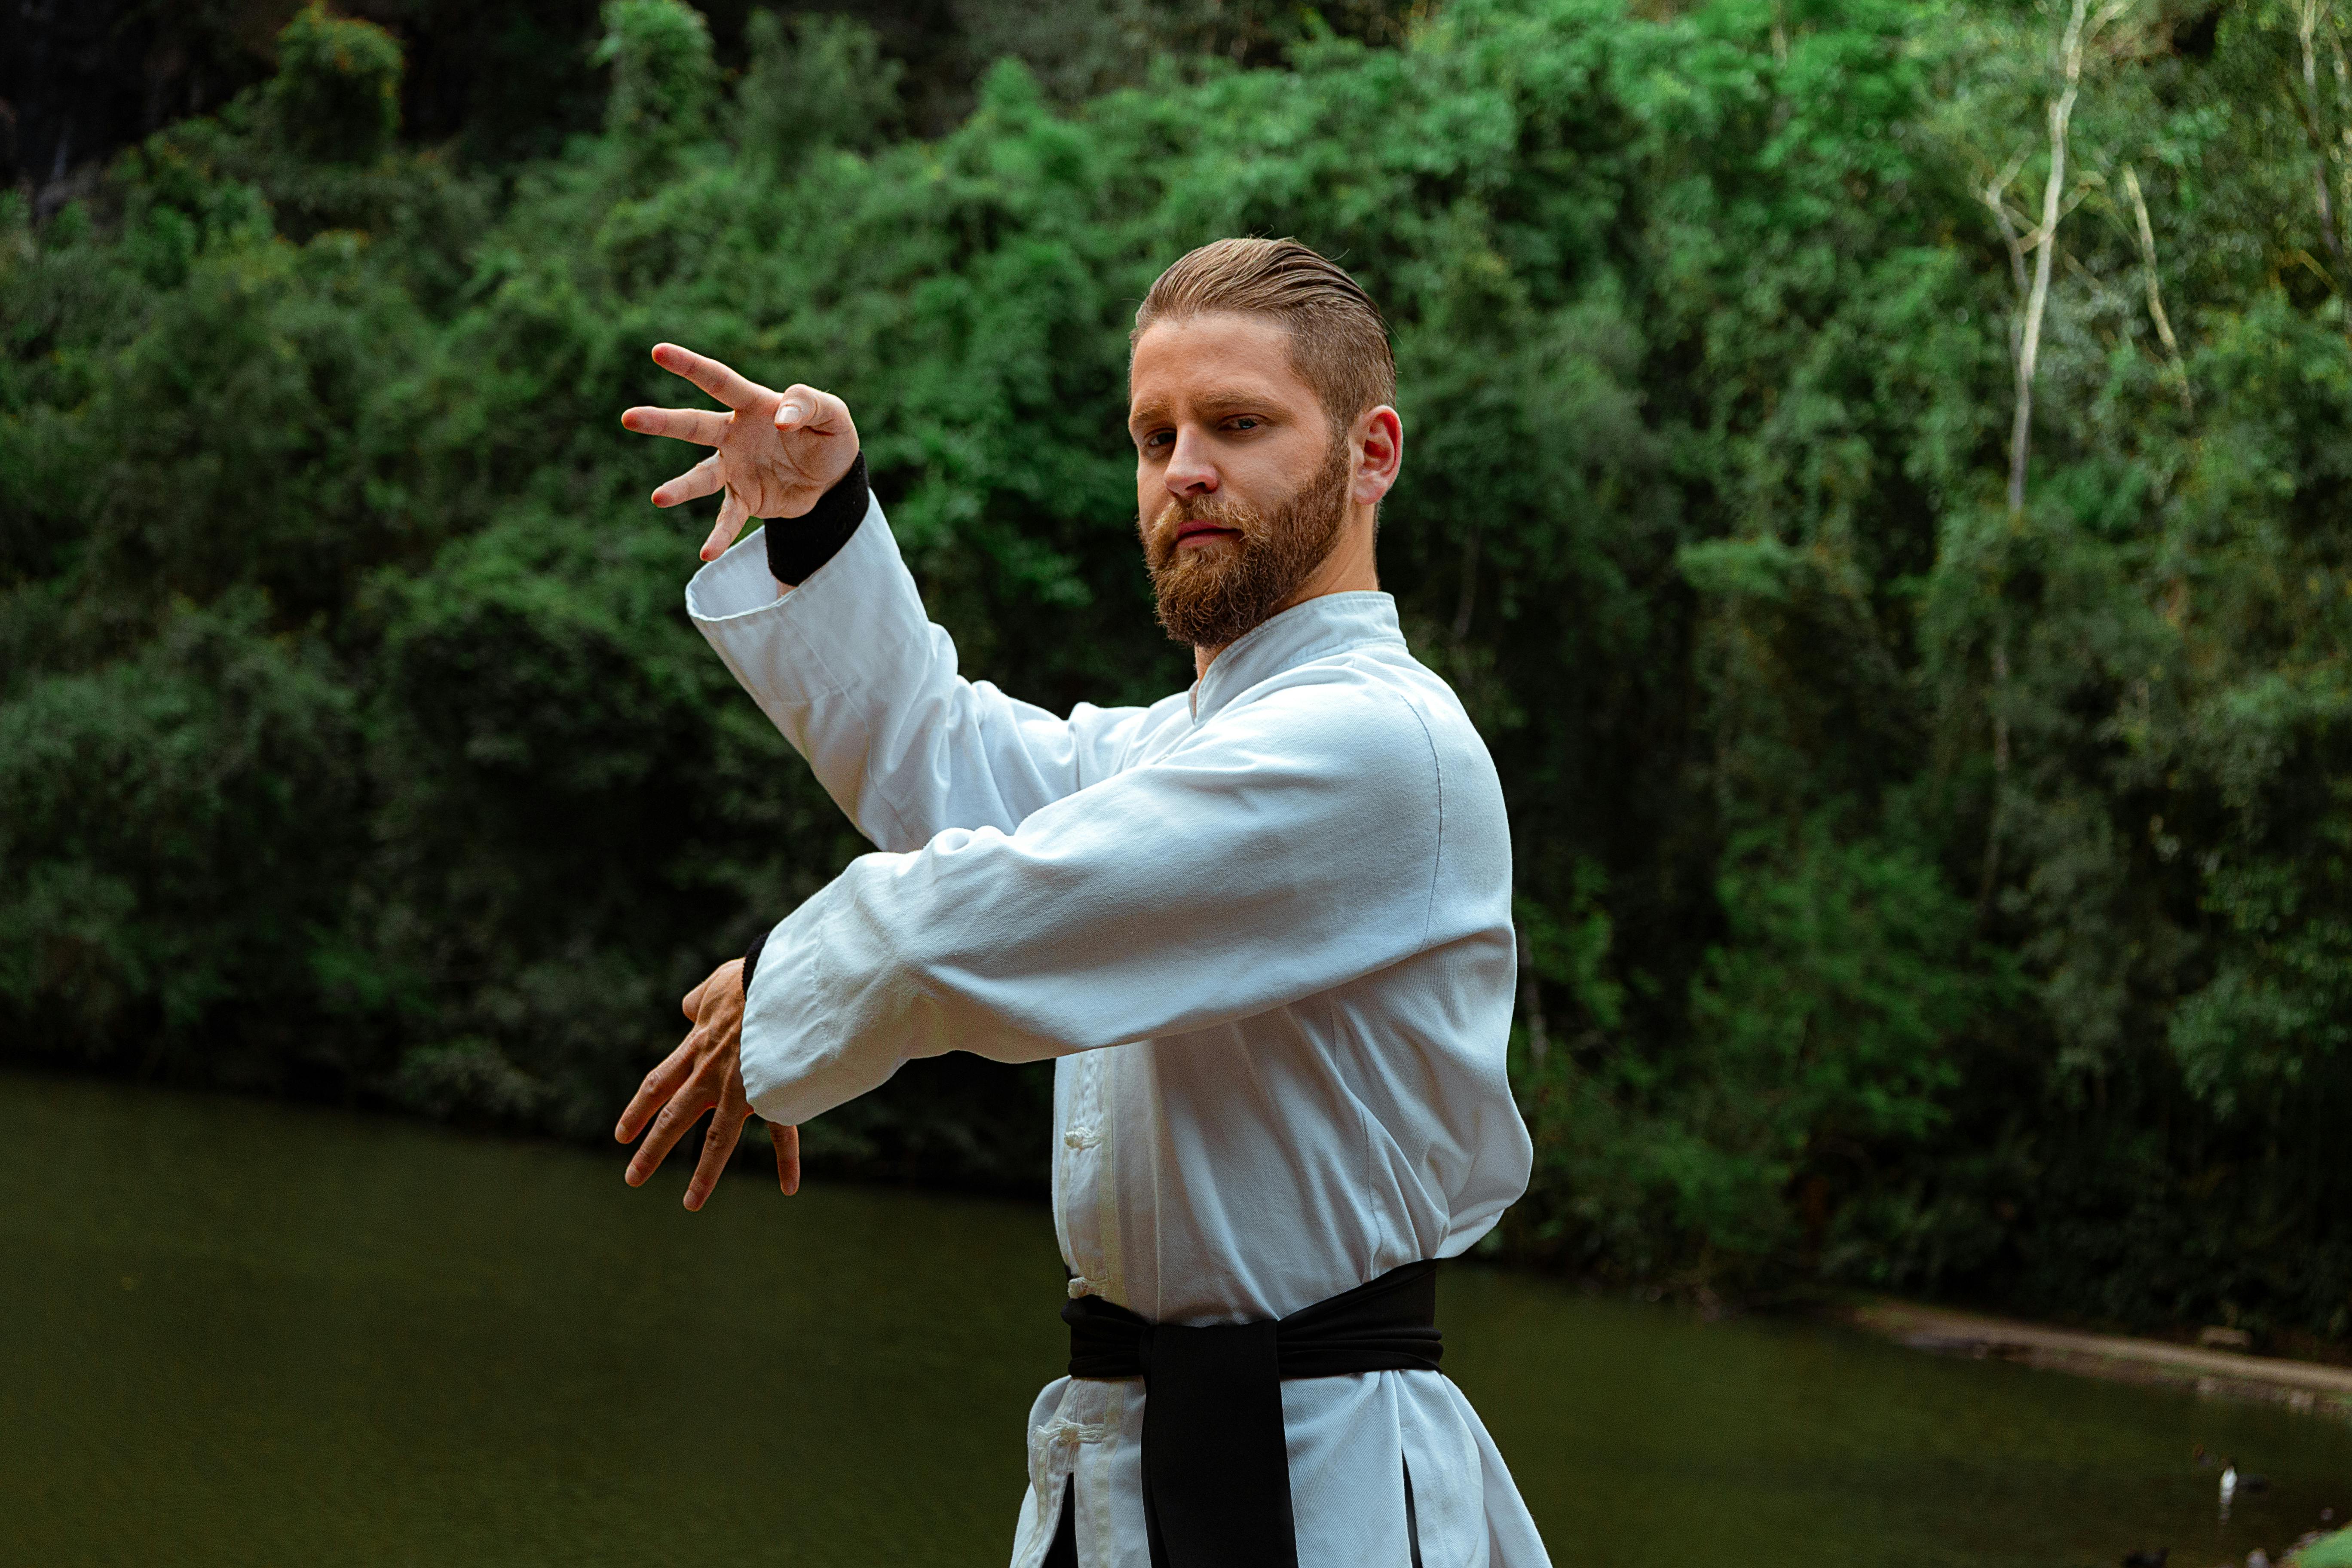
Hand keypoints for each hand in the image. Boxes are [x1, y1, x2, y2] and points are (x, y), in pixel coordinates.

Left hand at [615, 957, 801, 1209]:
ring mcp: (742, 1087)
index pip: (657, 1084)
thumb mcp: (715, 984)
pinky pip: (782, 1131)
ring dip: (703, 1174)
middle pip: (675, 1118)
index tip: (621, 1136)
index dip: (638, 1110)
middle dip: (653, 1150)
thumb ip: (698, 1000)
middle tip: (632, 1178)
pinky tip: (788, 1187)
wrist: (782, 982)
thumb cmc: (752, 976)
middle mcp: (711, 1074)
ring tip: (690, 1204)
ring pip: (718, 1139)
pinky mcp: (774, 1091)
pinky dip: (787, 1160)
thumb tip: (687, 1007)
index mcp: (696, 1047)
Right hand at [621, 343, 860, 561]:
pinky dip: (718, 536)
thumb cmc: (828, 436)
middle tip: (629, 418)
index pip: (718, 380)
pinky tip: (706, 554)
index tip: (658, 351)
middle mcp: (734, 435)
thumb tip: (780, 419)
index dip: (689, 365)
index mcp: (753, 405)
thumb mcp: (833, 416)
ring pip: (701, 476)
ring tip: (658, 498)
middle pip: (694, 425)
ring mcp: (735, 468)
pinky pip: (728, 519)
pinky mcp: (745, 499)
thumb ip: (809, 405)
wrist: (834, 478)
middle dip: (662, 422)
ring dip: (680, 488)